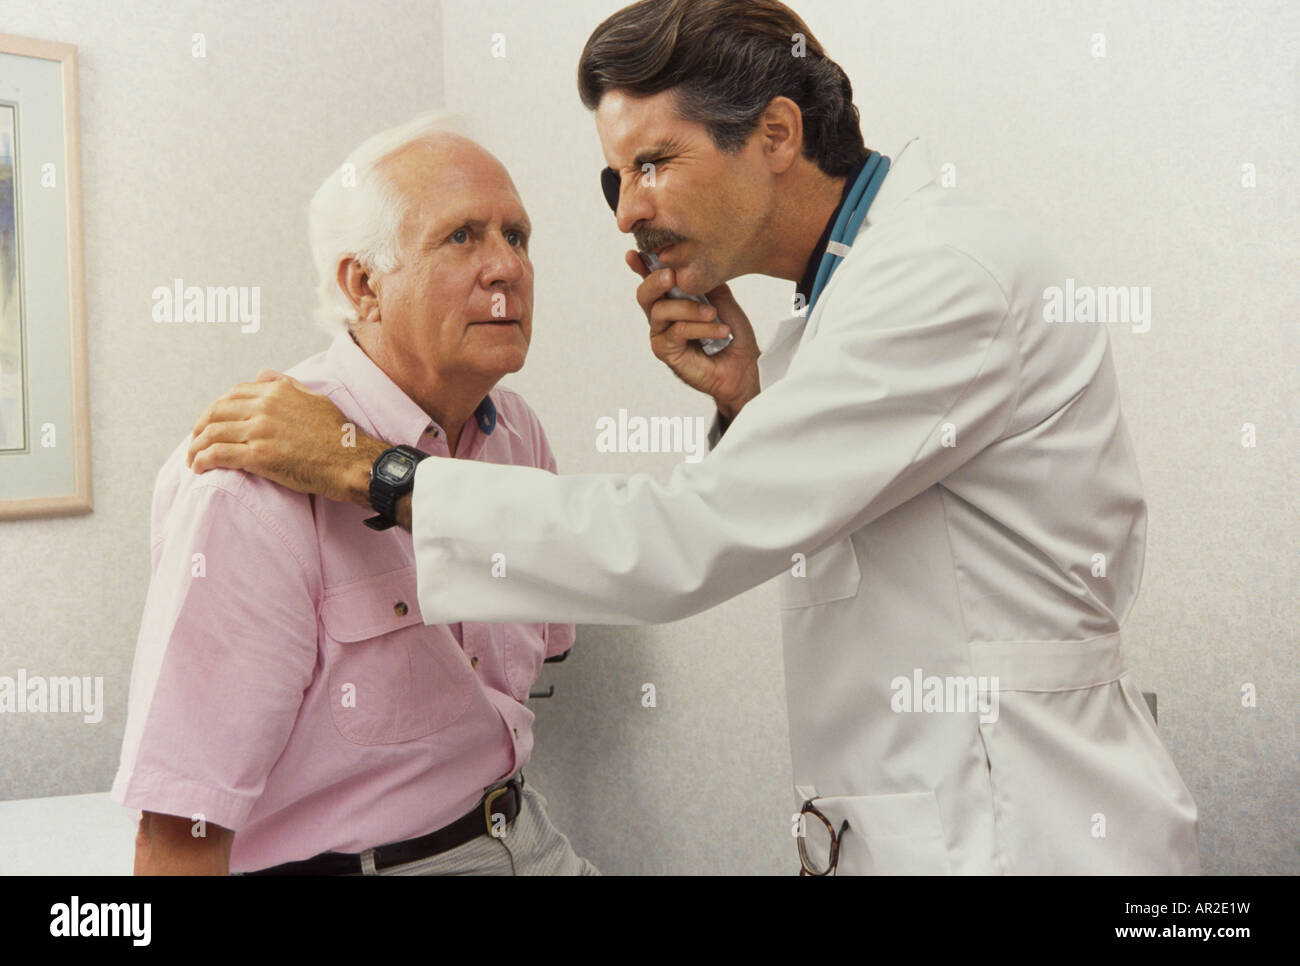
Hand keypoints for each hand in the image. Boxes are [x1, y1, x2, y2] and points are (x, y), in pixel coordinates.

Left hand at [187, 370, 386, 505]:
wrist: (351, 461)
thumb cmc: (338, 434)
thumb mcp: (315, 398)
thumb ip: (285, 384)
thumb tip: (261, 373)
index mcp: (277, 391)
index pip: (234, 393)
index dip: (217, 407)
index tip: (213, 421)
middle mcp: (264, 407)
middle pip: (217, 411)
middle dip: (200, 426)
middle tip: (196, 440)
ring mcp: (259, 431)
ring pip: (213, 433)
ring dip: (196, 446)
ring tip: (192, 458)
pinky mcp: (258, 456)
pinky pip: (218, 454)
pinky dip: (202, 460)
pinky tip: (198, 467)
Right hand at [626, 251, 760, 420]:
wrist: (744, 365)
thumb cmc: (732, 332)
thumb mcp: (721, 297)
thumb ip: (704, 279)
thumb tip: (692, 258)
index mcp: (672, 298)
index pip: (651, 279)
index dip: (640, 266)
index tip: (634, 253)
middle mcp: (662, 316)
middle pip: (645, 294)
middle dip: (655, 281)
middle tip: (672, 275)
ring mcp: (661, 335)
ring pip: (660, 311)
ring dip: (689, 308)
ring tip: (713, 314)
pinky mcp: (667, 352)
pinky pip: (676, 331)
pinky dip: (699, 328)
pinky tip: (720, 330)